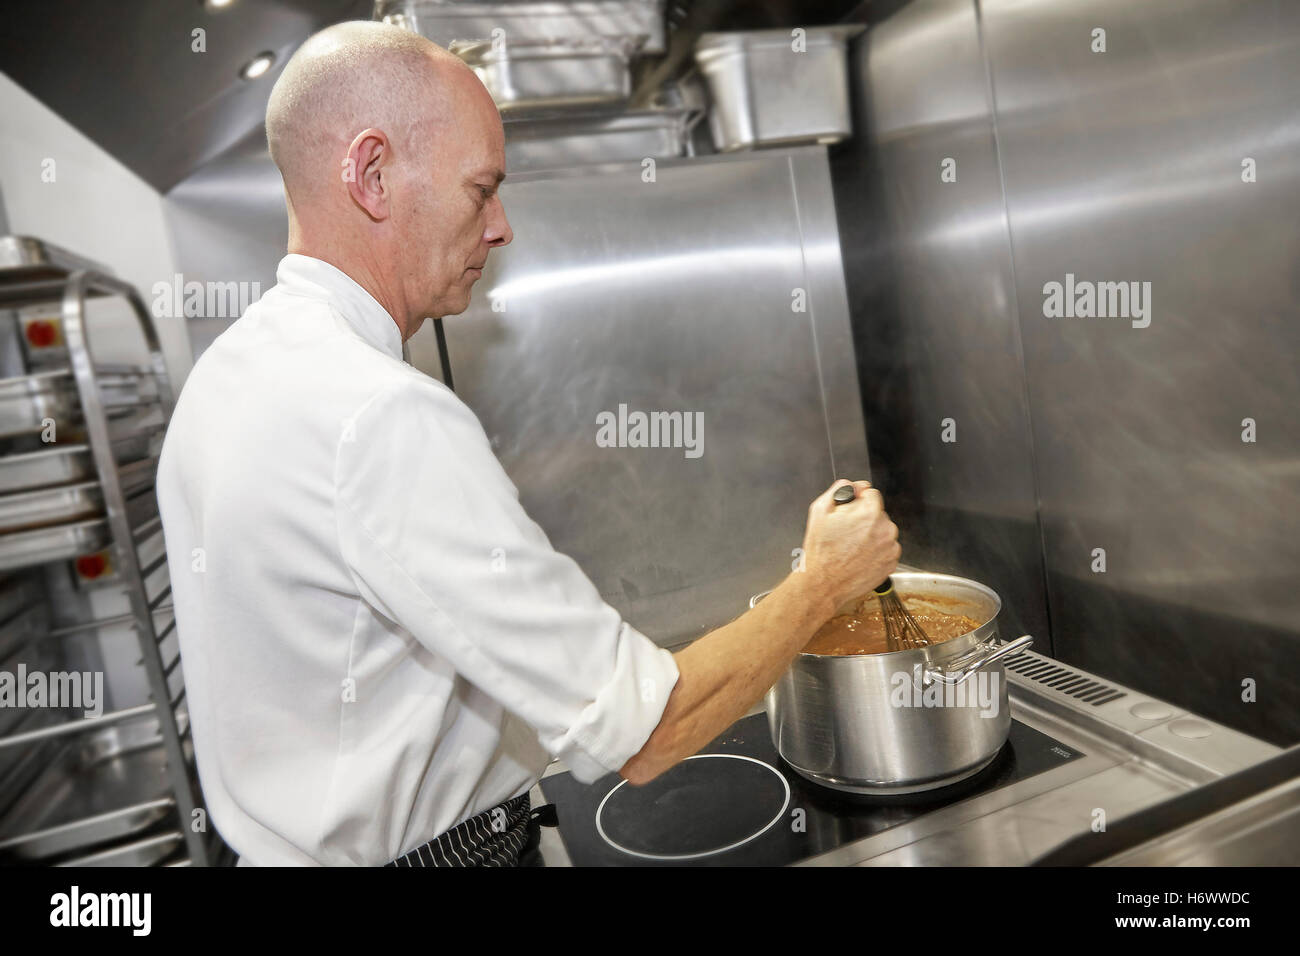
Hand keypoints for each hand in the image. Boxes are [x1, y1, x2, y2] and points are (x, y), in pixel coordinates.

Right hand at [800, 479, 900, 609]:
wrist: (823, 584)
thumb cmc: (821, 550)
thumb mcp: (820, 510)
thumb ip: (840, 489)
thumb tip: (854, 485)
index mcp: (871, 513)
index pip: (871, 493)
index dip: (857, 501)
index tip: (848, 513)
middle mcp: (886, 529)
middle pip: (878, 513)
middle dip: (864, 519)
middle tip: (845, 533)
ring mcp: (891, 547)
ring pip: (883, 531)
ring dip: (871, 535)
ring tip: (851, 547)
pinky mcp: (891, 563)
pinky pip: (886, 549)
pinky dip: (875, 551)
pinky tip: (859, 556)